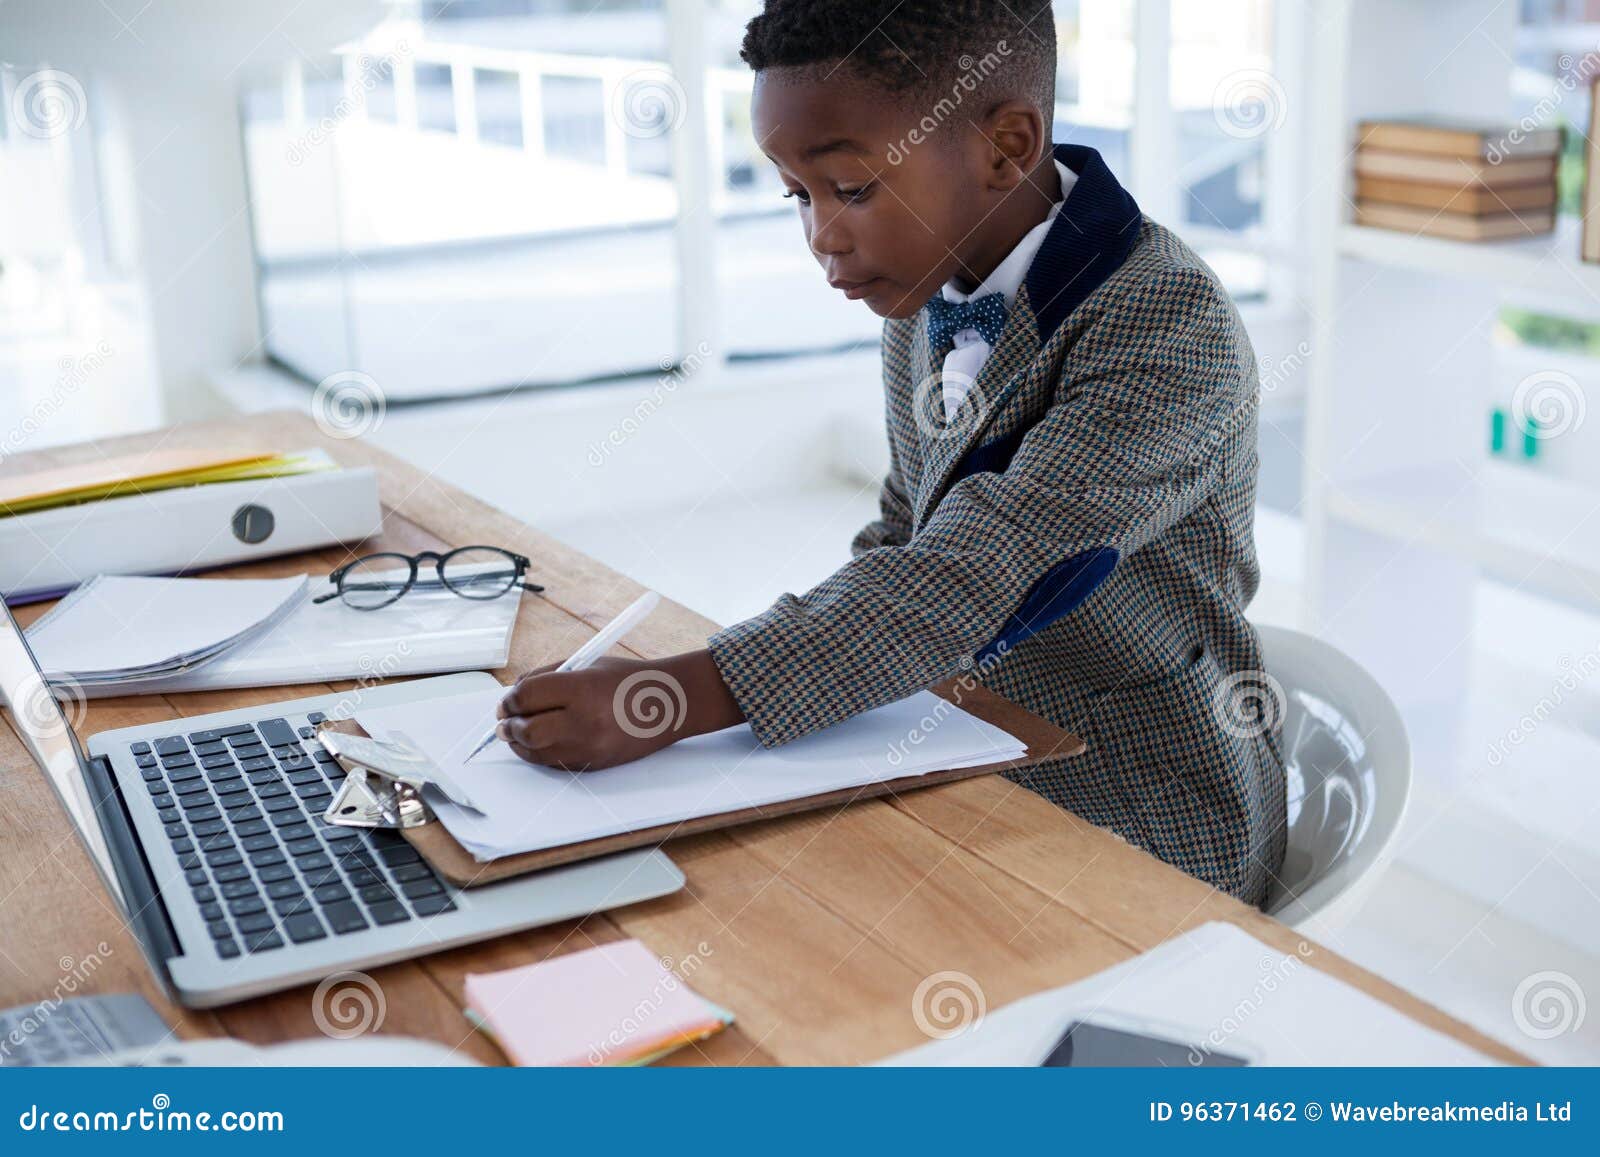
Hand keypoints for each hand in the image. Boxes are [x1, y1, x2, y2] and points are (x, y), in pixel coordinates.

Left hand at [495, 649, 744, 770]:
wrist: (669, 704)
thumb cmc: (627, 678)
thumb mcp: (587, 665)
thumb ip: (548, 676)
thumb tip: (513, 694)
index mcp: (582, 689)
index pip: (527, 696)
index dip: (509, 700)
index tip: (505, 701)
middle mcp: (584, 721)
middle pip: (526, 730)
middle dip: (508, 725)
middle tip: (504, 720)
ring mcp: (590, 747)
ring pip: (536, 752)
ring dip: (520, 742)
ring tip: (517, 732)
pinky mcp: (594, 764)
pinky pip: (555, 763)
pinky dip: (540, 753)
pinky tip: (540, 742)